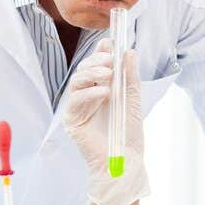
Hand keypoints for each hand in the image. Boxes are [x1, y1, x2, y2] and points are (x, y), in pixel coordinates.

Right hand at [62, 39, 149, 204]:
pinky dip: (90, 93)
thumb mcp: (132, 100)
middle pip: (84, 70)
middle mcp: (88, 96)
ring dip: (92, 74)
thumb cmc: (128, 134)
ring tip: (109, 75)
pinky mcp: (72, 120)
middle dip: (96, 61)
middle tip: (110, 61)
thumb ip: (129, 77)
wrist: (125, 161)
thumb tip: (129, 52)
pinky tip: (104, 93)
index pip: (96, 65)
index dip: (100, 52)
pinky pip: (75, 101)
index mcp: (101, 88)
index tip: (109, 43)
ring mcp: (78, 107)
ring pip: (76, 81)